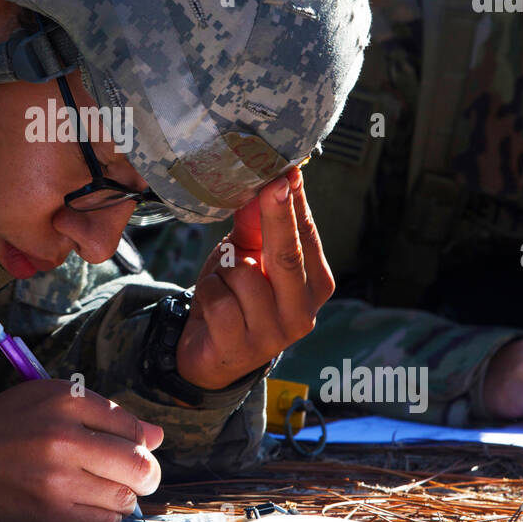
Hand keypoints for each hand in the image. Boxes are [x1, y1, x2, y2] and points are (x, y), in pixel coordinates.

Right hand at [0, 378, 163, 521]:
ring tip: (102, 490)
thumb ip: (104, 414)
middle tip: (137, 477)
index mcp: (66, 400)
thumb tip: (157, 436)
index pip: (132, 426)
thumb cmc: (5, 425)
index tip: (136, 450)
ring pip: (124, 497)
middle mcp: (65, 436)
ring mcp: (57, 477)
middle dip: (146, 475)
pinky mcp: (49, 511)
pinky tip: (88, 506)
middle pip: (138, 463)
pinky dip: (104, 517)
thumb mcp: (49, 400)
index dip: (142, 442)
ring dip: (122, 497)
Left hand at [176, 167, 334, 390]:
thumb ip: (258, 225)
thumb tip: (267, 181)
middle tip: (272, 182)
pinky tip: (212, 304)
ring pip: (243, 275)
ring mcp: (274, 334)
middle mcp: (302, 312)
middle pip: (287, 254)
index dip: (295, 203)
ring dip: (223, 270)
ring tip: (223, 282)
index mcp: (314, 285)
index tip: (288, 170)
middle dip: (276, 214)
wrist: (210, 351)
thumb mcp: (248, 256)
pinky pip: (219, 298)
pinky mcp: (241, 348)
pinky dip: (208, 291)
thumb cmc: (236, 297)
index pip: (306, 237)